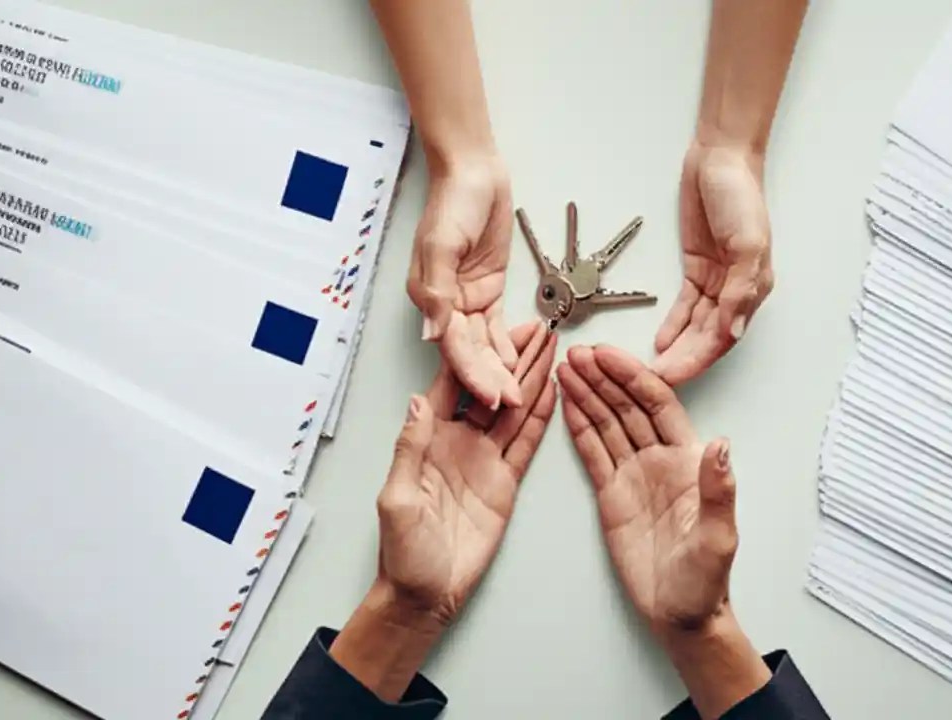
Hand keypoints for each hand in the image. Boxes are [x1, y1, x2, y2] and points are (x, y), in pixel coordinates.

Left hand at [329, 322, 555, 701]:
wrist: (425, 596)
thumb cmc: (403, 554)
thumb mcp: (398, 498)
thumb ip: (410, 448)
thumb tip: (417, 402)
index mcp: (430, 439)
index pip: (452, 386)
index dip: (473, 356)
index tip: (492, 328)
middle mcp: (459, 442)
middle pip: (490, 390)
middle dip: (513, 358)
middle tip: (537, 329)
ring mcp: (484, 460)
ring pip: (513, 410)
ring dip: (532, 380)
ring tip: (552, 349)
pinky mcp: (505, 482)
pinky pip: (526, 443)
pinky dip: (541, 417)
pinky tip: (553, 394)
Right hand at [408, 154, 521, 410]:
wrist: (475, 172)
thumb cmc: (454, 201)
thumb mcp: (441, 243)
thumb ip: (437, 290)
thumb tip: (433, 333)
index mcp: (428, 296)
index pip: (451, 345)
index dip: (471, 374)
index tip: (490, 397)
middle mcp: (445, 304)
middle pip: (469, 351)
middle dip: (488, 380)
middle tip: (511, 405)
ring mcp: (467, 299)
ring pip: (484, 344)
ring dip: (499, 369)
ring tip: (519, 395)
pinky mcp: (488, 290)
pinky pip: (497, 326)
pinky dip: (507, 346)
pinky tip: (518, 367)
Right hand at [559, 344, 770, 716]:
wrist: (682, 614)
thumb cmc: (706, 581)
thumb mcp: (719, 536)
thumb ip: (719, 489)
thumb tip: (722, 446)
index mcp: (687, 461)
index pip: (657, 405)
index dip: (633, 377)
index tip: (609, 356)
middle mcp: (659, 460)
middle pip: (627, 406)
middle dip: (602, 377)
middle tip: (576, 354)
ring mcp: (634, 475)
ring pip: (607, 423)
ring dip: (586, 394)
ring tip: (564, 369)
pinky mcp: (611, 495)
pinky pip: (593, 453)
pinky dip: (578, 426)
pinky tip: (566, 405)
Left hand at [652, 144, 773, 384]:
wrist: (721, 159)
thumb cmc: (741, 193)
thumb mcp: (746, 241)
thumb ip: (740, 288)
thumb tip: (733, 330)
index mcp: (755, 286)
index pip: (725, 336)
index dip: (699, 359)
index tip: (674, 377)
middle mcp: (737, 289)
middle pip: (708, 337)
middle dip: (683, 361)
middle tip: (655, 381)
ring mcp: (717, 281)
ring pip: (695, 326)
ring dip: (677, 348)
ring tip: (654, 368)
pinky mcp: (698, 270)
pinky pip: (685, 307)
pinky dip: (674, 326)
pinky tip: (661, 342)